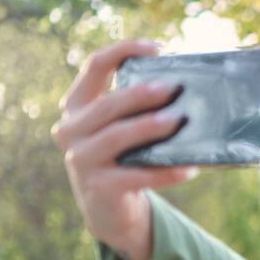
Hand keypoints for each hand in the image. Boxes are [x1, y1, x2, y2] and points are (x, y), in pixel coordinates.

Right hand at [51, 39, 197, 259]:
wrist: (109, 211)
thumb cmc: (123, 159)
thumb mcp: (121, 129)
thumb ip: (136, 109)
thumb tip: (185, 89)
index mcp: (76, 106)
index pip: (95, 65)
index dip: (124, 51)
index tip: (159, 48)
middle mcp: (70, 129)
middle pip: (108, 103)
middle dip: (142, 94)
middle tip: (173, 89)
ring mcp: (80, 159)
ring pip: (118, 137)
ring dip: (150, 128)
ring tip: (178, 122)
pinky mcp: (99, 187)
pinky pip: (137, 176)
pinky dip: (165, 172)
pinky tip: (189, 169)